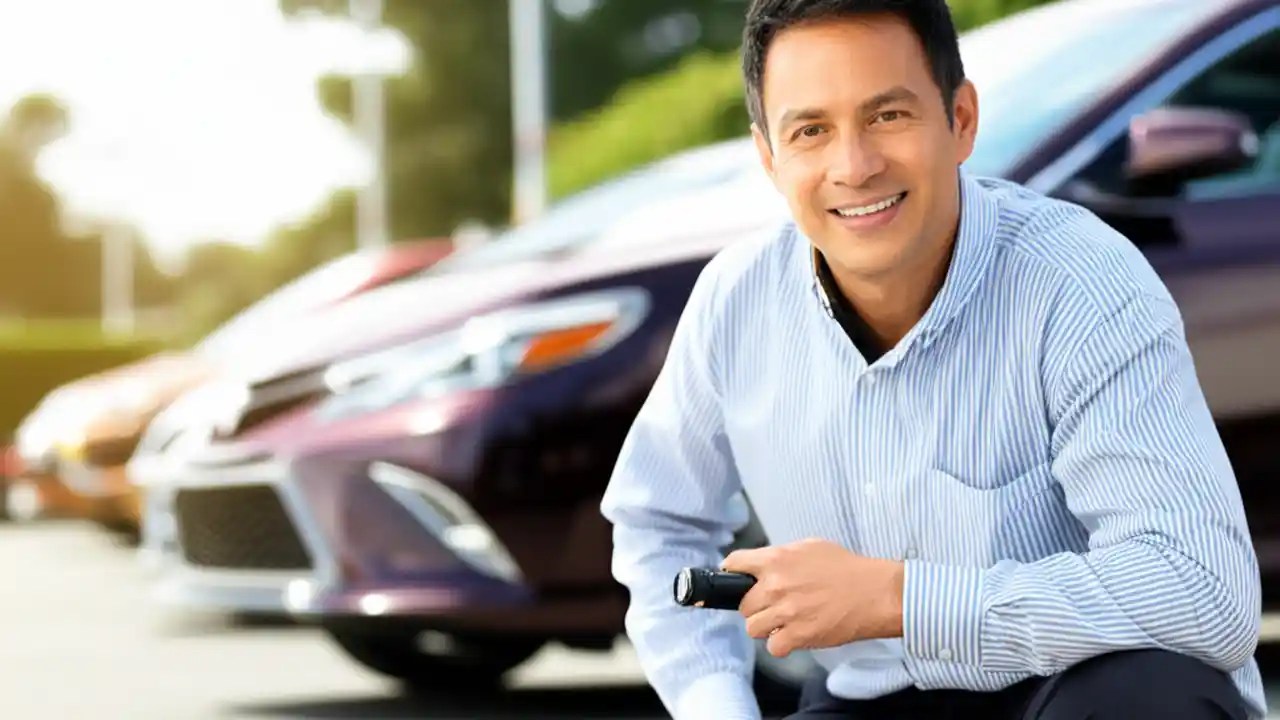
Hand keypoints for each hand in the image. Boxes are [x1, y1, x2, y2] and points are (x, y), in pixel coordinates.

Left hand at [721, 538, 903, 657]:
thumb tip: (763, 564)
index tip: (735, 580)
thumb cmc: (847, 569)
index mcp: (776, 560)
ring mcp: (785, 612)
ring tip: (785, 622)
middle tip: (774, 606)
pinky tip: (795, 635)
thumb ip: (782, 556)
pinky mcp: (798, 636)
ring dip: (767, 627)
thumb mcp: (810, 547)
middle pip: (742, 604)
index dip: (733, 572)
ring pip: (752, 628)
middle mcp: (775, 586)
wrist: (875, 592)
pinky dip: (782, 645)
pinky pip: (773, 647)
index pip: (734, 563)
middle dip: (756, 606)